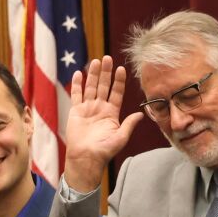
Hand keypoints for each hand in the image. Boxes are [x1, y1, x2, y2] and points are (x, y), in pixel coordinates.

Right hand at [61, 56, 143, 192]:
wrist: (86, 158)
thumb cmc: (104, 151)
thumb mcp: (121, 137)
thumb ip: (129, 124)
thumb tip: (141, 114)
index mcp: (112, 113)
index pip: (116, 93)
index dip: (119, 81)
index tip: (121, 69)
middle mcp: (100, 108)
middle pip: (104, 86)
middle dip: (106, 72)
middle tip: (108, 58)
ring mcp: (88, 108)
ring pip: (91, 87)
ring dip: (93, 74)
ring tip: (96, 61)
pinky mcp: (76, 111)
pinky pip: (76, 94)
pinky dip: (77, 84)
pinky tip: (78, 73)